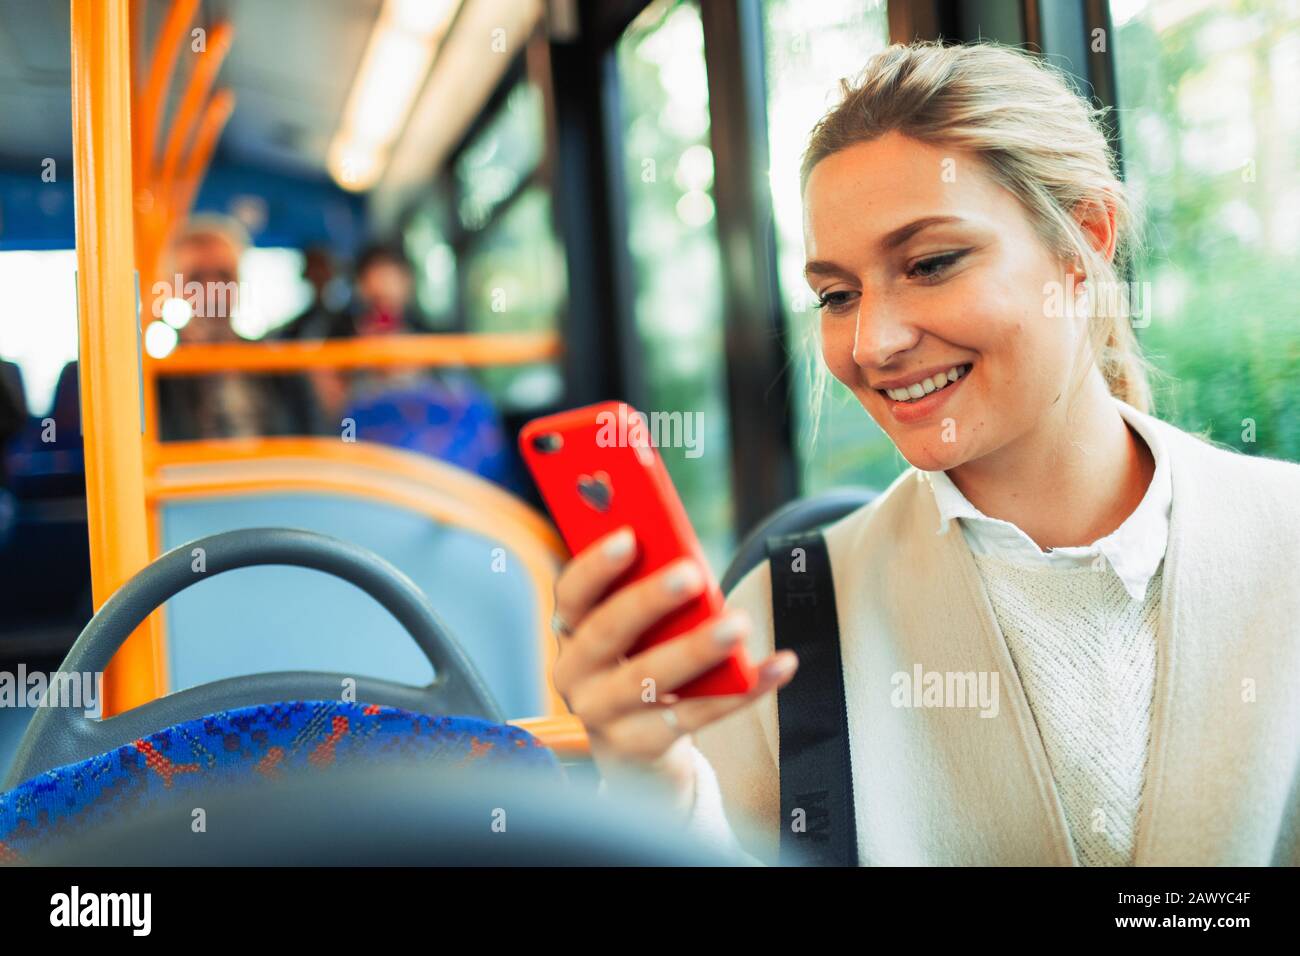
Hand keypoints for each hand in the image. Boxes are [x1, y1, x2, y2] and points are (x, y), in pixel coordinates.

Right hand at [551, 526, 797, 810]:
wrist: (635, 752)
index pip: (571, 594)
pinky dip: (742, 690)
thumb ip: (646, 596)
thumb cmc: (640, 665)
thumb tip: (687, 562)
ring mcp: (604, 716)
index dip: (595, 566)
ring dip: (696, 648)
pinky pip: (696, 715)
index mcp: (571, 632)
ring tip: (738, 624)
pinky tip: (778, 666)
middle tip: (692, 574)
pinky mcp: (641, 746)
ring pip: (650, 678)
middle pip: (607, 633)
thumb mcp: (634, 632)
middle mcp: (576, 676)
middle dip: (649, 600)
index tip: (629, 537)